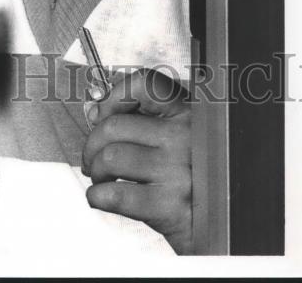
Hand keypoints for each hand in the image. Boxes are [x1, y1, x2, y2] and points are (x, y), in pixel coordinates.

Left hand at [81, 68, 191, 253]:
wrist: (223, 229)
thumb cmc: (196, 182)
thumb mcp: (179, 140)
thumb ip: (142, 120)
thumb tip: (95, 112)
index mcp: (189, 114)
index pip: (145, 85)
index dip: (114, 96)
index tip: (102, 113)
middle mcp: (186, 137)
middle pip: (116, 125)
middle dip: (92, 144)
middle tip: (92, 158)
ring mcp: (179, 170)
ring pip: (112, 157)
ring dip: (96, 171)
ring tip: (102, 179)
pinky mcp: (170, 205)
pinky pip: (116, 194)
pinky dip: (97, 196)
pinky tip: (102, 198)